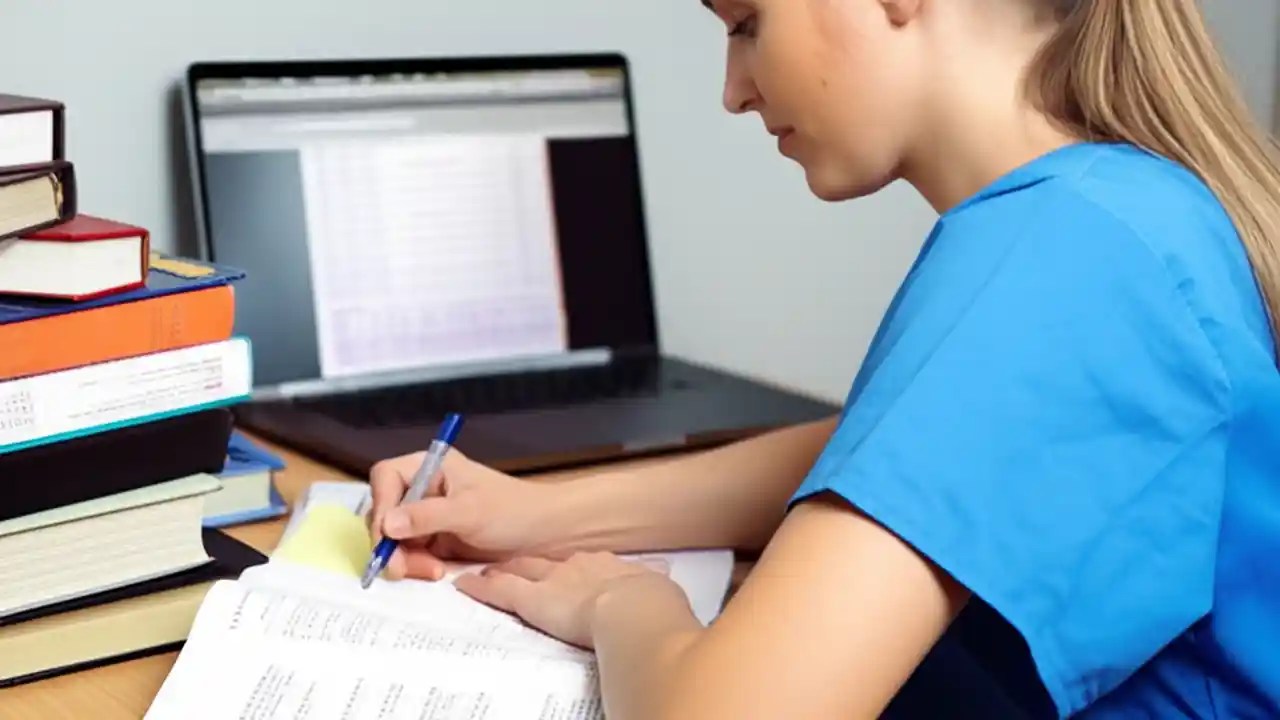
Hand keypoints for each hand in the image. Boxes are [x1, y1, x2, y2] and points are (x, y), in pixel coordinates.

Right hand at [369, 448, 557, 580]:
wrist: (547, 535)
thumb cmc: (514, 511)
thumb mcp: (469, 512)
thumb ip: (426, 516)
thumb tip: (387, 524)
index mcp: (431, 467)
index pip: (386, 478)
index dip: (380, 505)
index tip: (388, 534)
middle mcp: (425, 489)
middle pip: (384, 513)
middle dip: (391, 542)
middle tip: (401, 568)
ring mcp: (428, 517)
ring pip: (395, 539)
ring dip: (405, 559)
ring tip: (432, 572)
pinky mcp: (436, 541)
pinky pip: (411, 554)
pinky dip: (417, 566)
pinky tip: (437, 572)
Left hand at [454, 551, 678, 648]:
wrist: (636, 605)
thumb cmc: (651, 602)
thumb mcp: (658, 590)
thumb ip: (655, 589)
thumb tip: (664, 588)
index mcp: (605, 566)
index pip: (578, 564)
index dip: (564, 566)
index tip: (560, 568)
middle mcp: (574, 567)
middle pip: (543, 561)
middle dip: (526, 561)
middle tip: (510, 561)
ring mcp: (551, 580)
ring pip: (517, 571)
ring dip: (500, 571)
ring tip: (485, 570)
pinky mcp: (532, 599)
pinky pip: (498, 592)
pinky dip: (480, 589)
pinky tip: (465, 585)